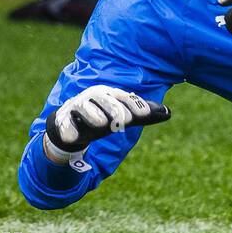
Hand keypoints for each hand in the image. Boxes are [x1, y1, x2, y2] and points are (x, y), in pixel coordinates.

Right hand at [45, 85, 169, 158]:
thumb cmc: (104, 117)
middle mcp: (93, 97)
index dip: (134, 105)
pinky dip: (68, 130)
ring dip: (93, 114)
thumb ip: (145, 114)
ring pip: (84, 107)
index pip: (125, 98)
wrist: (74, 124)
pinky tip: (73, 138)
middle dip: (115, 110)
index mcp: (111, 94)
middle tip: (125, 122)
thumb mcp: (124, 116)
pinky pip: (64, 123)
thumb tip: (169, 112)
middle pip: (105, 100)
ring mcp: (76, 107)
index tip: (144, 114)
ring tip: (101, 124)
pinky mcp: (62, 119)